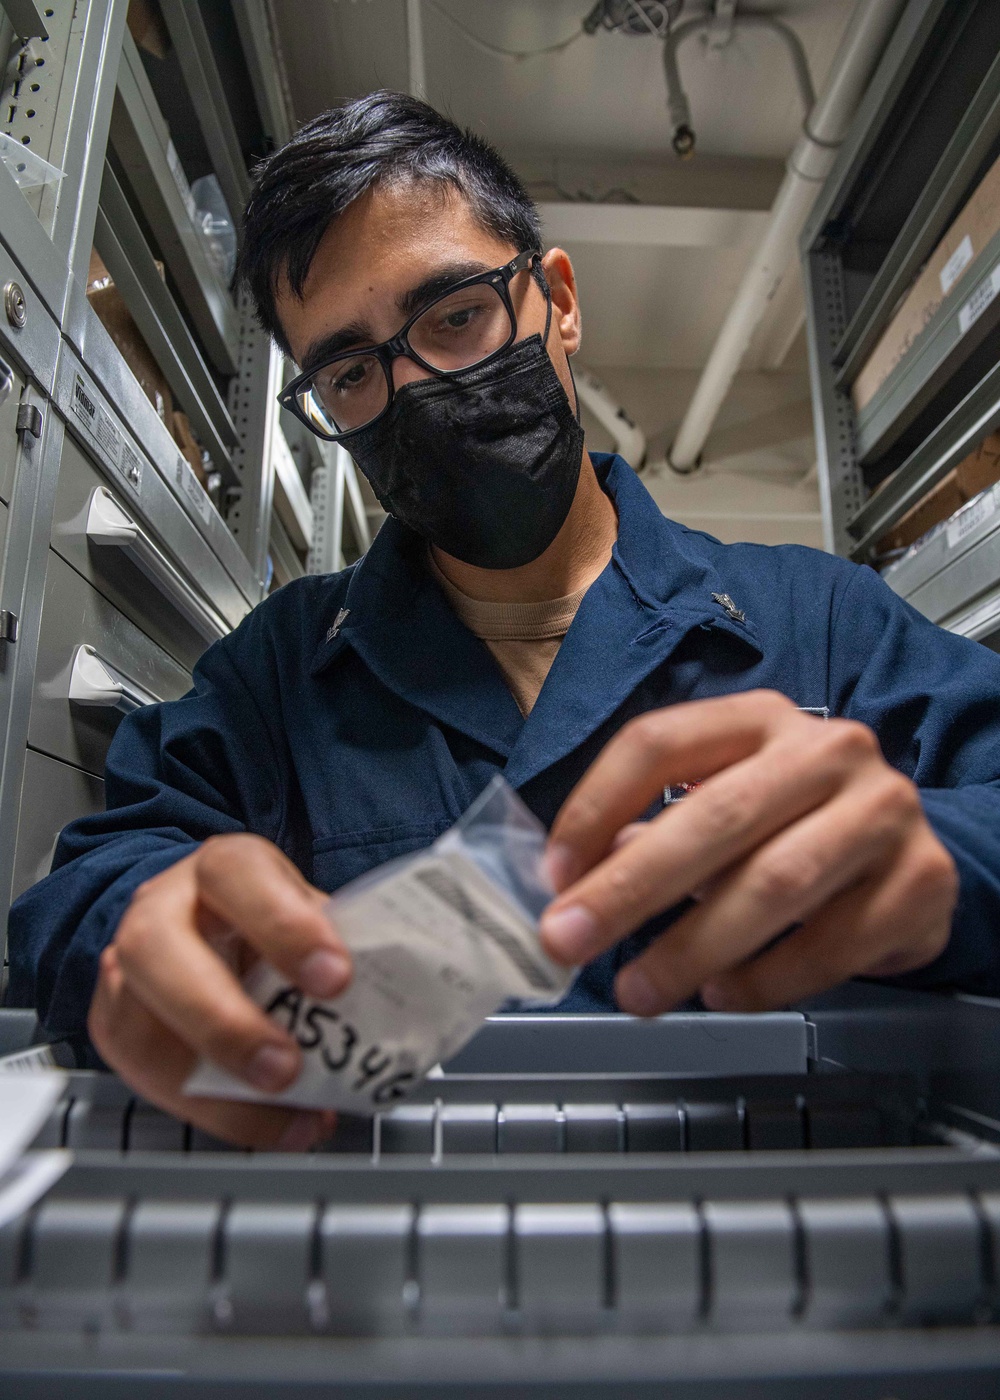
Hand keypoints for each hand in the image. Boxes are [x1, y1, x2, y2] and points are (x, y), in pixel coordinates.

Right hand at [88, 834, 350, 1148]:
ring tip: (284, 1111)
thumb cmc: (268, 920)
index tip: (335, 977)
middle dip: (221, 1018)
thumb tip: (405, 998)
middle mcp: (162, 910)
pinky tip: (275, 1126)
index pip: (238, 874)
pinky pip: (148, 1078)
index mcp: (223, 868)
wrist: (206, 924)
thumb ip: (342, 946)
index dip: (282, 925)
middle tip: (285, 1067)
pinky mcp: (117, 1025)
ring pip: (136, 1025)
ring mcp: (128, 969)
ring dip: (212, 1083)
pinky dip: (219, 1113)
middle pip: (156, 949)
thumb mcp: (309, 915)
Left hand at [540, 691, 956, 1014]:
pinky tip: (722, 993)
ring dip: (692, 948)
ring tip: (640, 992)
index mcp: (759, 718)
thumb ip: (653, 831)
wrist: (910, 853)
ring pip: (774, 883)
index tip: (554, 874)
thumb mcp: (723, 807)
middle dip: (629, 888)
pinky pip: (831, 943)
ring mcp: (883, 812)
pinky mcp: (922, 880)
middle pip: (714, 816)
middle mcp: (828, 750)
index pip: (658, 743)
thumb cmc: (795, 826)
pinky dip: (766, 979)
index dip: (595, 807)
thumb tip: (574, 883)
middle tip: (570, 941)